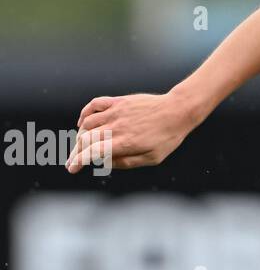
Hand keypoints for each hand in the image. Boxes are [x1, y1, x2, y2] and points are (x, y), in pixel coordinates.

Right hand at [65, 88, 201, 173]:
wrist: (177, 111)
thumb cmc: (167, 138)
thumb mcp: (152, 158)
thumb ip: (127, 162)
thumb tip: (105, 163)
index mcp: (126, 143)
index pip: (94, 152)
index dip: (79, 161)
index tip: (72, 168)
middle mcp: (118, 126)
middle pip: (86, 139)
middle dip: (76, 152)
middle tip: (73, 161)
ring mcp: (116, 112)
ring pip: (87, 123)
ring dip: (80, 136)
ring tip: (80, 147)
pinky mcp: (118, 101)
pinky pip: (94, 105)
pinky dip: (84, 114)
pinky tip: (82, 123)